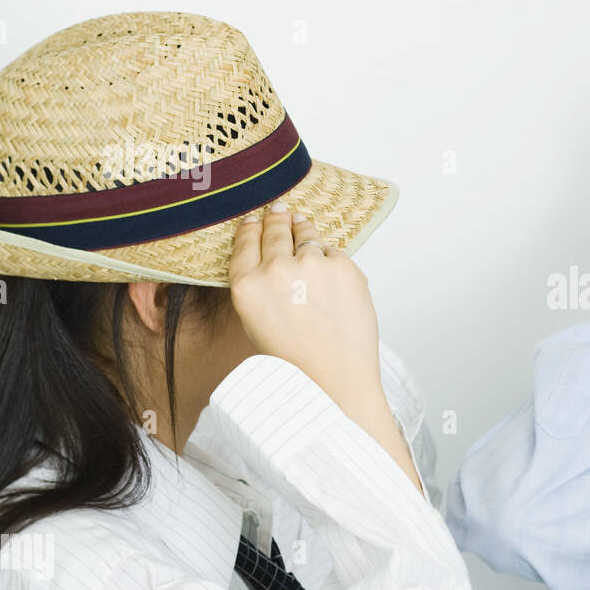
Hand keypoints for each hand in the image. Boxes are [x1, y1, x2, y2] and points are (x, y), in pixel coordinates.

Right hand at [228, 203, 424, 495]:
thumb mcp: (256, 326)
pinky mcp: (344, 266)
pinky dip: (331, 260)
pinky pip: (334, 253)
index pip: (245, 243)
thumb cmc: (296, 363)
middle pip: (275, 231)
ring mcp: (312, 264)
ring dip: (304, 231)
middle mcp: (276, 269)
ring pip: (307, 236)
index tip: (254, 218)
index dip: (250, 227)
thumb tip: (268, 263)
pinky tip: (329, 272)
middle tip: (278, 210)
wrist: (335, 378)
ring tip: (301, 225)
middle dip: (276, 219)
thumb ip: (259, 290)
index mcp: (247, 286)